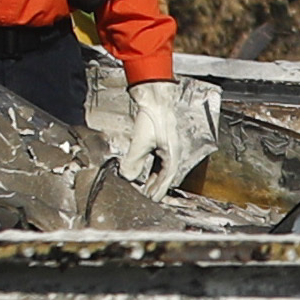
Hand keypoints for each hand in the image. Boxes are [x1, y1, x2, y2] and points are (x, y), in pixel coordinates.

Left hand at [115, 75, 217, 194]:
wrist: (156, 98)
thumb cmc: (154, 118)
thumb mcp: (141, 142)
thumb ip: (133, 161)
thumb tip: (126, 177)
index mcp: (173, 157)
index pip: (165, 182)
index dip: (156, 192)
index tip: (148, 201)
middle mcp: (173, 155)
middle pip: (164, 178)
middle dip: (154, 189)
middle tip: (144, 199)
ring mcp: (168, 150)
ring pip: (160, 171)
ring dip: (152, 180)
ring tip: (143, 189)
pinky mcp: (162, 145)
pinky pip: (157, 163)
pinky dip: (151, 171)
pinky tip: (143, 173)